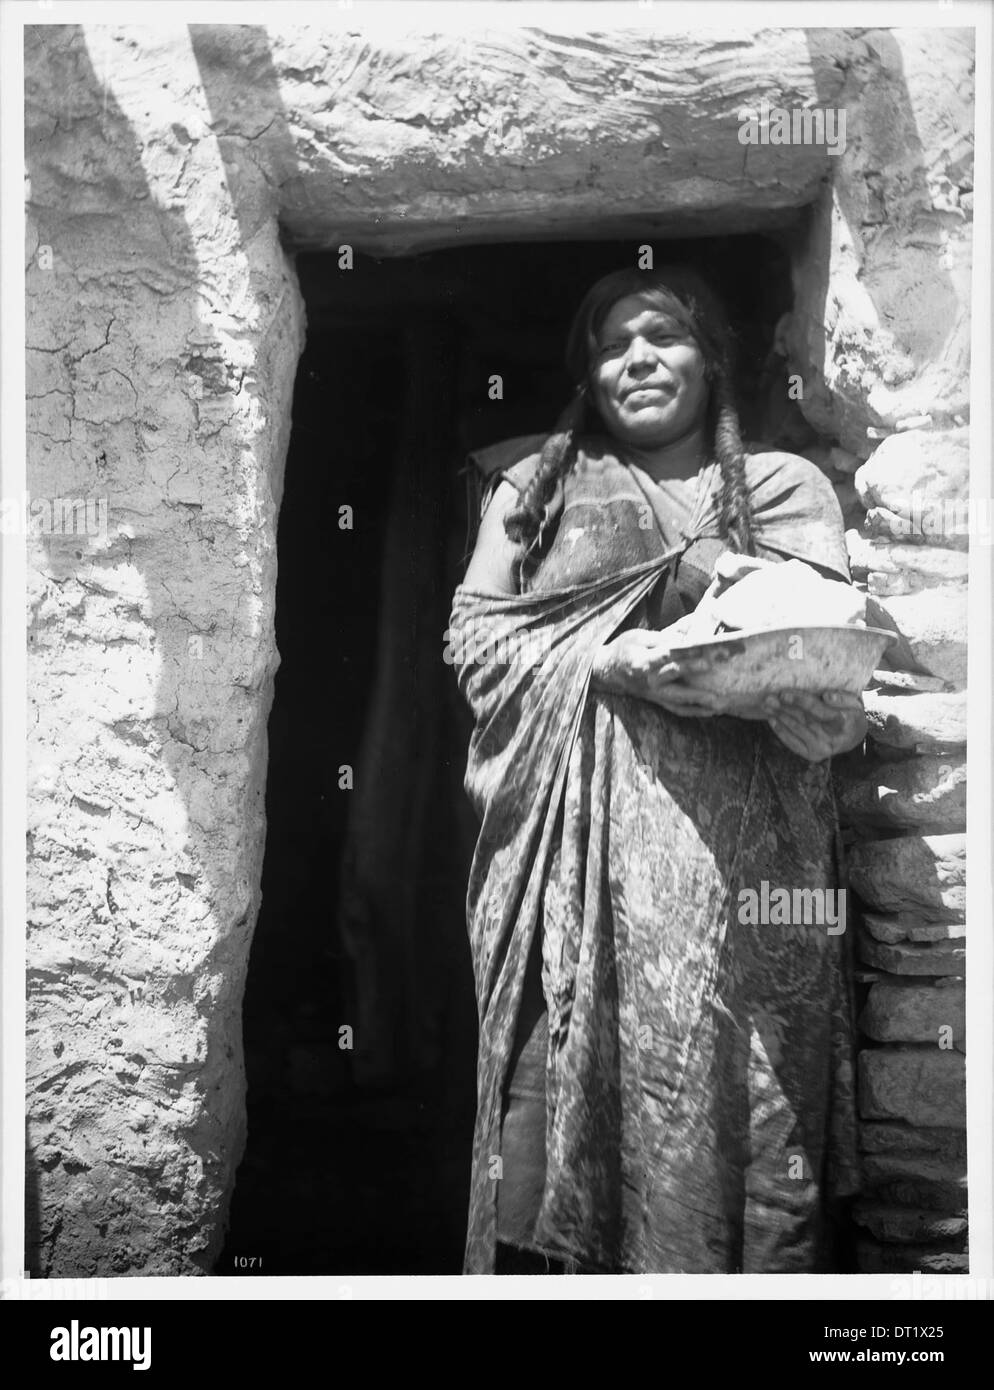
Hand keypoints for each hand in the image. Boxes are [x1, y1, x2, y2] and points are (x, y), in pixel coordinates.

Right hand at [591, 629, 742, 717]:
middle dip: (693, 675)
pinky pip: (678, 710)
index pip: (666, 656)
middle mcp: (650, 680)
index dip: (684, 654)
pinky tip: (712, 711)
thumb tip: (688, 632)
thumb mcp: (639, 637)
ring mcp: (655, 693)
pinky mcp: (659, 701)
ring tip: (720, 701)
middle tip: (711, 670)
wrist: (607, 672)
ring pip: (679, 699)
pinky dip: (695, 711)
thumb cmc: (624, 650)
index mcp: (643, 661)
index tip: (701, 651)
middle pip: (674, 677)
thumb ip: (664, 636)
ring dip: (699, 701)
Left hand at [761, 690, 866, 760]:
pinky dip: (781, 731)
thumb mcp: (854, 702)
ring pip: (796, 730)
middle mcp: (832, 739)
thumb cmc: (851, 713)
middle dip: (784, 708)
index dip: (800, 701)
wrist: (852, 736)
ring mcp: (821, 750)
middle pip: (803, 720)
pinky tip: (771, 720)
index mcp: (844, 723)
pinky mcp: (812, 755)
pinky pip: (793, 743)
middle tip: (768, 698)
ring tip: (766, 705)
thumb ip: (842, 698)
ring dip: (779, 717)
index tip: (784, 694)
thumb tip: (827, 696)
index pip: (818, 710)